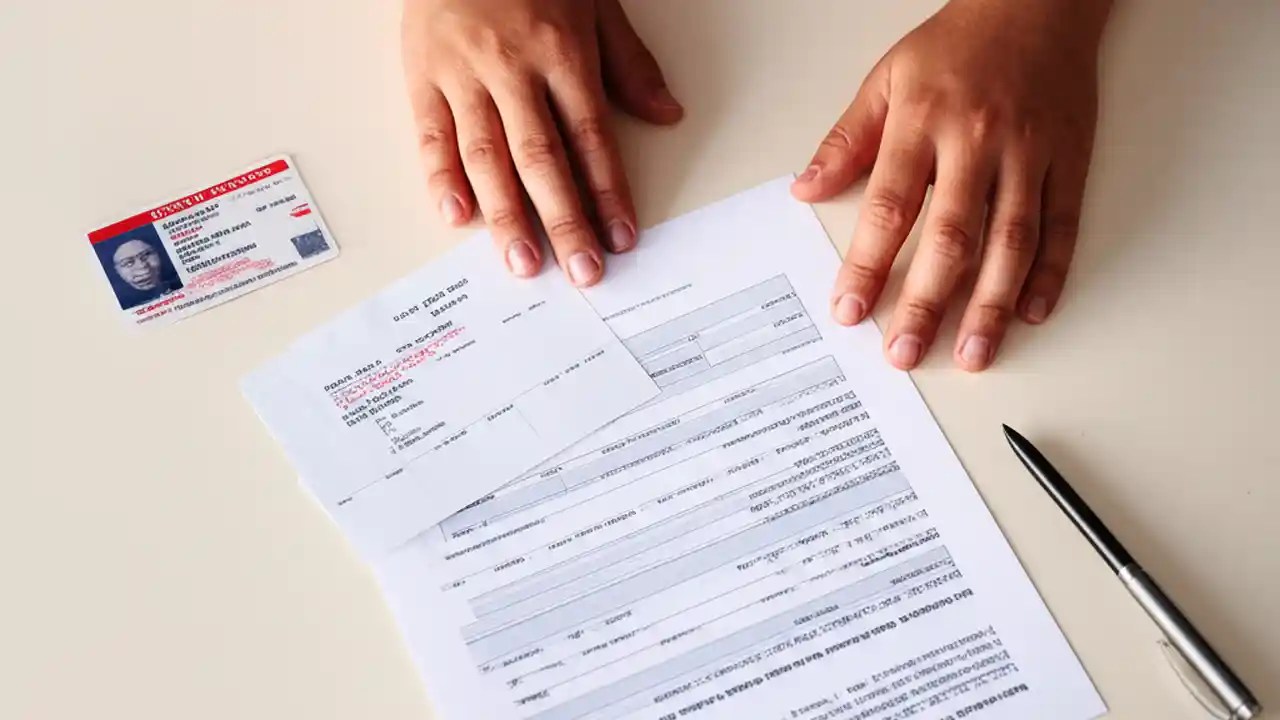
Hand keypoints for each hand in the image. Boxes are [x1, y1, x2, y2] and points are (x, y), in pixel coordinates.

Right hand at [402, 0, 681, 285]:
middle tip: (582, 271)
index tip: (623, 237)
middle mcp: (514, 69)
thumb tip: (668, 115)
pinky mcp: (422, 75)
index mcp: (563, 53)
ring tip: (524, 262)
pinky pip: (431, 134)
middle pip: (543, 158)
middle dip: (565, 220)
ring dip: (507, 215)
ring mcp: (464, 75)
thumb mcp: (596, 2)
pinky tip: (457, 217)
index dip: (608, 192)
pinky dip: (441, 178)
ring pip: (487, 155)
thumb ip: (629, 63)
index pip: (591, 137)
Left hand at [792, 0, 1111, 370]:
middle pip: (952, 236)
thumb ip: (848, 140)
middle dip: (925, 303)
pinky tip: (1030, 312)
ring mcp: (1030, 153)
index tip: (850, 309)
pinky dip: (1050, 274)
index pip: (890, 207)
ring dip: (989, 305)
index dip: (868, 265)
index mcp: (924, 121)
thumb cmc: (959, 43)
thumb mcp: (887, 79)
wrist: (1038, 0)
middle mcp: (979, 141)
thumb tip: (805, 188)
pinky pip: (1063, 226)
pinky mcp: (1069, 160)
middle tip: (905, 352)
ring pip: (1012, 241)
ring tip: (971, 354)